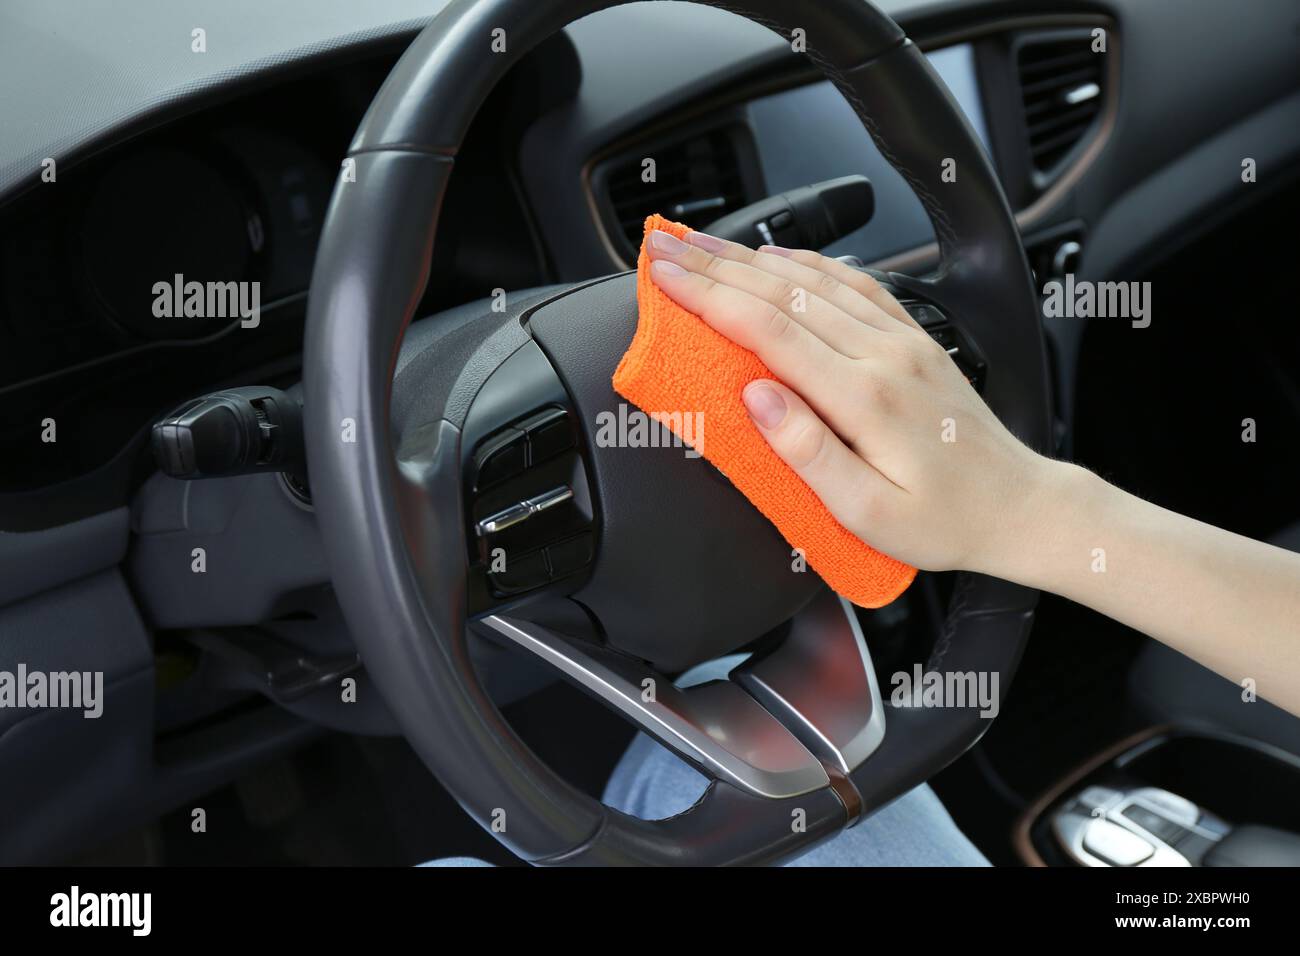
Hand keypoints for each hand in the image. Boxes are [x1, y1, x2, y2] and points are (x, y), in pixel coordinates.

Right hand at [644, 228, 1058, 575]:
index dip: (709, 297)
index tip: (664, 277)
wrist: (1017, 506)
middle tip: (663, 246)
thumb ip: (808, 451)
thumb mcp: (867, 512)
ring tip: (702, 243)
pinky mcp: (914, 340)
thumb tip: (755, 397)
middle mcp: (884, 355)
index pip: (769, 329)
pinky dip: (808, 263)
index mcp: (864, 396)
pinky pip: (855, 284)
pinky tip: (779, 255)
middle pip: (782, 294)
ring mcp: (902, 340)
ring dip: (750, 257)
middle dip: (714, 265)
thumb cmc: (943, 520)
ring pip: (814, 281)